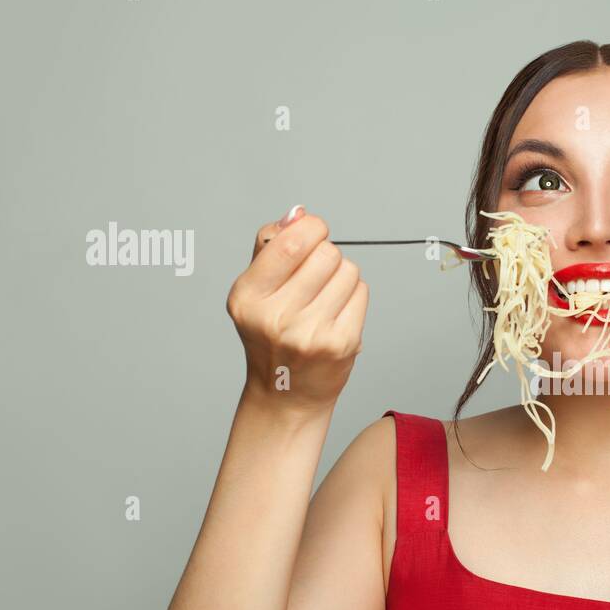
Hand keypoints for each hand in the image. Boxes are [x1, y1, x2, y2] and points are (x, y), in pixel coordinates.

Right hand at [227, 205, 368, 414]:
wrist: (285, 394)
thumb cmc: (272, 336)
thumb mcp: (256, 291)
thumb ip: (271, 246)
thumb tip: (297, 214)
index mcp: (248, 297)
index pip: (292, 240)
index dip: (313, 228)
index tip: (314, 233)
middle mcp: (275, 317)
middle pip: (327, 253)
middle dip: (327, 256)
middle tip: (316, 278)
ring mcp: (309, 333)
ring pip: (348, 271)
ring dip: (342, 277)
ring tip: (325, 300)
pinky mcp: (339, 344)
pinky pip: (361, 293)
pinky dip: (354, 297)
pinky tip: (337, 314)